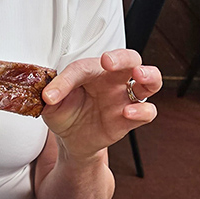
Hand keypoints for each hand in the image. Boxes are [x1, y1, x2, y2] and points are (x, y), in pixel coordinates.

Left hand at [40, 49, 161, 160]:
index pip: (83, 67)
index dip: (68, 78)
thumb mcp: (52, 106)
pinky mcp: (130, 119)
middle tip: (109, 61)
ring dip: (149, 75)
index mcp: (91, 72)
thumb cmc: (66, 114)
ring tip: (139, 75)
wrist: (71, 141)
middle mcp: (112, 81)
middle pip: (130, 59)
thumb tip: (48, 95)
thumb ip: (52, 96)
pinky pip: (147, 111)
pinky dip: (142, 111)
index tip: (51, 94)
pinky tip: (127, 112)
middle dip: (122, 57)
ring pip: (151, 81)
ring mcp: (124, 99)